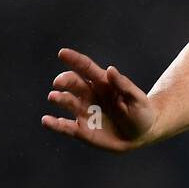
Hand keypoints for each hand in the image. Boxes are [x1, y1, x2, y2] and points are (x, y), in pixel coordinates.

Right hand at [41, 48, 157, 152]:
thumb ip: (124, 85)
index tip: (62, 53)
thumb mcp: (137, 98)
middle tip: (58, 83)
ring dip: (59, 99)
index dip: (75, 60)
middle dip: (64, 81)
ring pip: (67, 102)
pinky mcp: (81, 130)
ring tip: (54, 97)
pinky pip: (65, 126)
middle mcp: (90, 95)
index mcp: (103, 83)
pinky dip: (55, 124)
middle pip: (73, 83)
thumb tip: (110, 70)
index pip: (86, 68)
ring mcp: (84, 111)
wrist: (142, 134)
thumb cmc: (141, 112)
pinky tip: (46, 120)